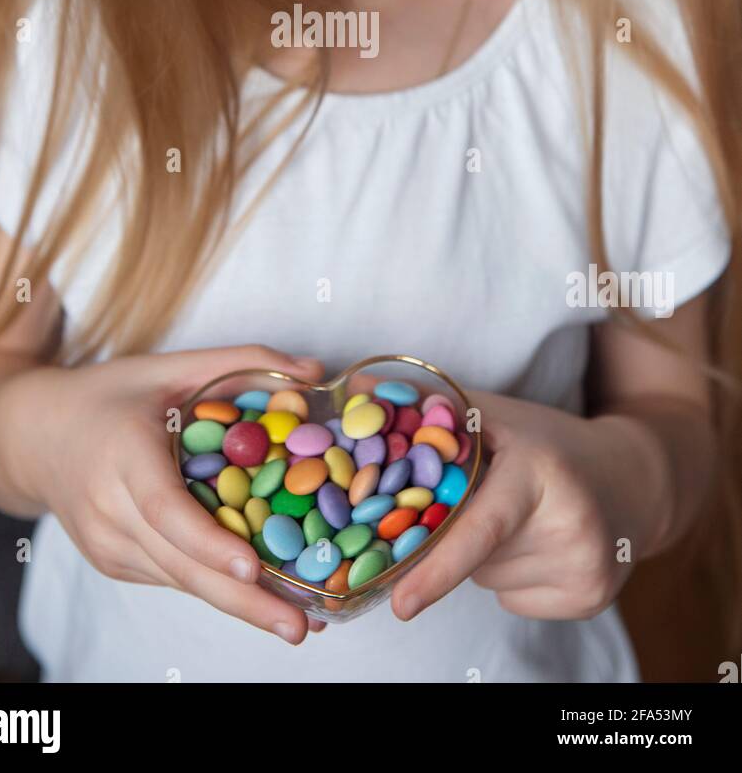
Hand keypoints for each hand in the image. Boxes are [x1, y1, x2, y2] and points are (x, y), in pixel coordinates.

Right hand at [9, 343, 328, 642]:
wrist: (33, 437)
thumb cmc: (109, 396)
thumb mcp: (169, 366)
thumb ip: (241, 363)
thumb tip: (315, 370)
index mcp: (122, 453)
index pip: (166, 508)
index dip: (209, 541)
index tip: (251, 567)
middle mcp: (107, 506)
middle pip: (179, 563)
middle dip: (242, 599)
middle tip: (299, 625)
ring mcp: (105, 542)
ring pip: (178, 579)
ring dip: (236, 603)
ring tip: (294, 620)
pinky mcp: (110, 561)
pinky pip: (169, 575)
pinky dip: (211, 586)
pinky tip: (257, 598)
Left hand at [389, 389, 668, 622]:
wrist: (634, 478)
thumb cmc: (549, 443)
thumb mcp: (497, 414)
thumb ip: (429, 405)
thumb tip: (357, 388)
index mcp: (540, 472)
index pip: (480, 528)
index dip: (437, 566)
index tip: (399, 603)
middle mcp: (570, 524)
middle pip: (474, 556)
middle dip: (460, 532)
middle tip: (487, 499)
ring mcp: (586, 568)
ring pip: (489, 580)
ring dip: (486, 555)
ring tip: (521, 517)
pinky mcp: (591, 599)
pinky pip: (514, 599)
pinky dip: (512, 575)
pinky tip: (538, 542)